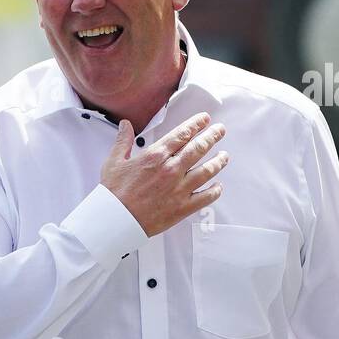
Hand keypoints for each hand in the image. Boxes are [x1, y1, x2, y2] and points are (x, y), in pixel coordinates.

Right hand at [99, 112, 227, 236]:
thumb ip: (123, 141)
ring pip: (207, 170)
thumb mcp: (114, 161)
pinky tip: (218, 186)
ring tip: (224, 156)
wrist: (115, 220)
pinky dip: (215, 190)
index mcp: (155, 156)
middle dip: (212, 136)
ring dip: (218, 161)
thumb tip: (125, 125)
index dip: (196, 124)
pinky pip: (206, 197)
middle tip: (220, 130)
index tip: (205, 119)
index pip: (182, 134)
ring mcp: (179, 189)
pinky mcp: (182, 207)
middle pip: (199, 148)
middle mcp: (171, 169)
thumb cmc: (114, 192)